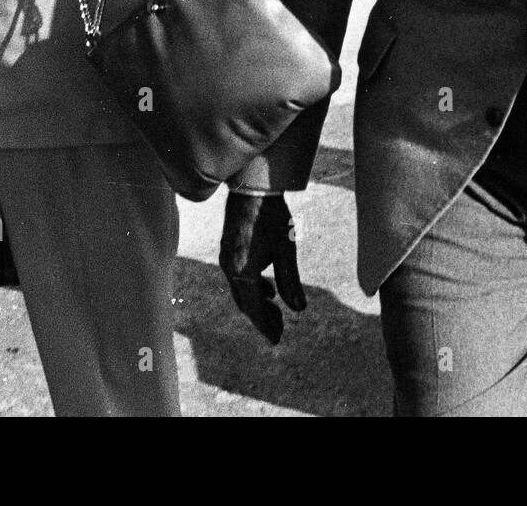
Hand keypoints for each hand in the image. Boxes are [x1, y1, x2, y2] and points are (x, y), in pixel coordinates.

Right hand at [219, 193, 305, 344]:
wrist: (252, 187)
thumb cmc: (271, 216)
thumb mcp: (286, 249)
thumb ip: (290, 281)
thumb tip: (299, 309)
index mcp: (242, 270)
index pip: (252, 308)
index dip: (265, 325)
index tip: (277, 339)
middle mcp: (229, 267)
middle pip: (244, 301)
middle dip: (262, 317)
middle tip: (278, 330)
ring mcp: (226, 257)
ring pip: (240, 289)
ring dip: (257, 302)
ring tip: (275, 309)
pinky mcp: (228, 248)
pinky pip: (238, 276)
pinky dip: (252, 287)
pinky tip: (266, 287)